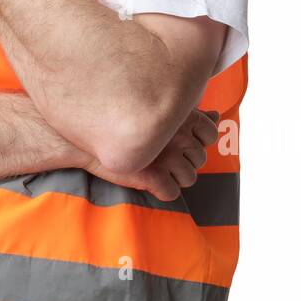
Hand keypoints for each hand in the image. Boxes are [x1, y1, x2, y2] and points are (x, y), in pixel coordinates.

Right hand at [82, 108, 220, 201]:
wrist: (83, 133)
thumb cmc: (120, 117)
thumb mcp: (159, 107)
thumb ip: (190, 113)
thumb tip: (217, 114)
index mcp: (182, 115)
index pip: (209, 134)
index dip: (196, 140)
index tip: (175, 139)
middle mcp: (178, 135)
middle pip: (199, 158)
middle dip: (184, 160)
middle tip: (160, 154)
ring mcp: (166, 156)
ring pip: (189, 177)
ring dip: (174, 176)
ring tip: (154, 167)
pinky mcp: (152, 177)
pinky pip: (171, 192)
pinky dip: (162, 190)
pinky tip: (148, 179)